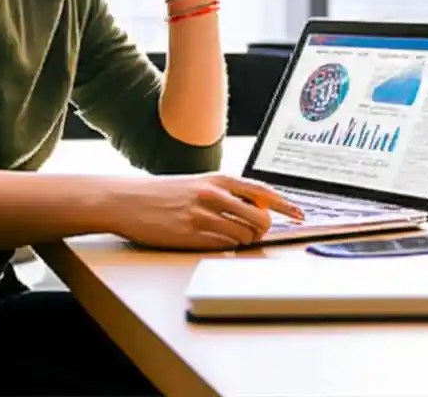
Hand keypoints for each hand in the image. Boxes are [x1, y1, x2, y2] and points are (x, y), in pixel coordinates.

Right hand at [112, 174, 303, 250]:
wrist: (127, 200)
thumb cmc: (164, 194)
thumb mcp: (199, 183)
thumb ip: (228, 193)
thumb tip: (258, 209)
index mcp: (219, 179)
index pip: (263, 192)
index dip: (286, 205)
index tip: (300, 214)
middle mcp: (213, 194)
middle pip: (260, 219)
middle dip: (261, 230)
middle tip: (252, 233)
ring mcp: (202, 215)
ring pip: (243, 236)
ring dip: (242, 241)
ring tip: (225, 235)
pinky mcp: (190, 235)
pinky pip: (223, 247)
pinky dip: (225, 247)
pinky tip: (211, 240)